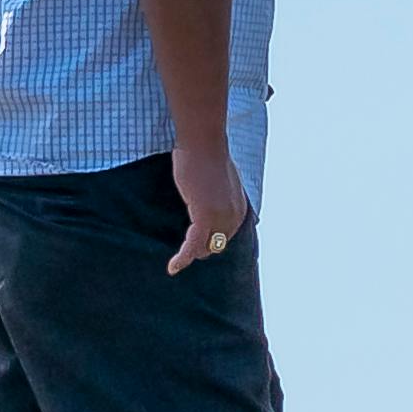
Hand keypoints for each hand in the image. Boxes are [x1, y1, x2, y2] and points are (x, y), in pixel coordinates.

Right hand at [165, 145, 254, 273]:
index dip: (209, 243)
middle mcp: (234, 216)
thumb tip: (208, 202)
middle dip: (200, 250)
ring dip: (190, 255)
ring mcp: (222, 218)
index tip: (194, 246)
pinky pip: (194, 245)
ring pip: (204, 248)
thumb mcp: (218, 183)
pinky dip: (183, 257)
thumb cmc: (206, 158)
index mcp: (239, 209)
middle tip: (183, 253)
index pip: (225, 237)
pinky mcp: (206, 217)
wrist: (203, 144)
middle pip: (216, 245)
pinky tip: (173, 267)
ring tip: (176, 263)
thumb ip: (218, 198)